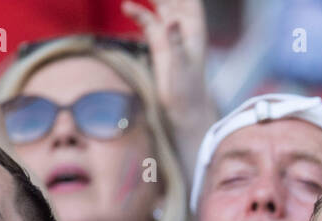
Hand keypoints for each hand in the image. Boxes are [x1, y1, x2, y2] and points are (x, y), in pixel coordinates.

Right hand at [122, 0, 213, 126]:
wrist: (183, 108)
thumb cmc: (188, 89)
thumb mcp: (181, 65)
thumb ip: (176, 43)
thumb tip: (171, 21)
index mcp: (195, 28)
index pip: (190, 0)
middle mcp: (183, 27)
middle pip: (173, 0)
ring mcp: (170, 34)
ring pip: (160, 7)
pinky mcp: (158, 43)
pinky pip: (147, 22)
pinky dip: (138, 13)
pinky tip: (126, 7)